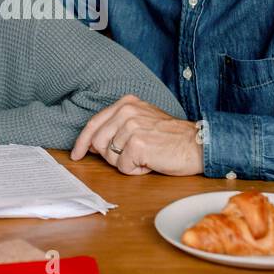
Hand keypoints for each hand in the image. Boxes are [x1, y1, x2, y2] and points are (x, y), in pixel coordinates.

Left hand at [70, 94, 203, 175]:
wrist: (196, 144)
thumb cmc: (170, 138)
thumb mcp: (142, 121)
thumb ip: (118, 126)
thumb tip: (92, 144)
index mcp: (126, 103)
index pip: (94, 123)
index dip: (82, 142)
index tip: (77, 154)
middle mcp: (127, 111)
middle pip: (97, 143)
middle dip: (111, 156)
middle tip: (133, 156)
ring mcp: (131, 127)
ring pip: (110, 157)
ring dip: (126, 163)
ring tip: (145, 157)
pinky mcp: (137, 144)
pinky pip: (123, 167)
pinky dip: (135, 170)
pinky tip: (150, 163)